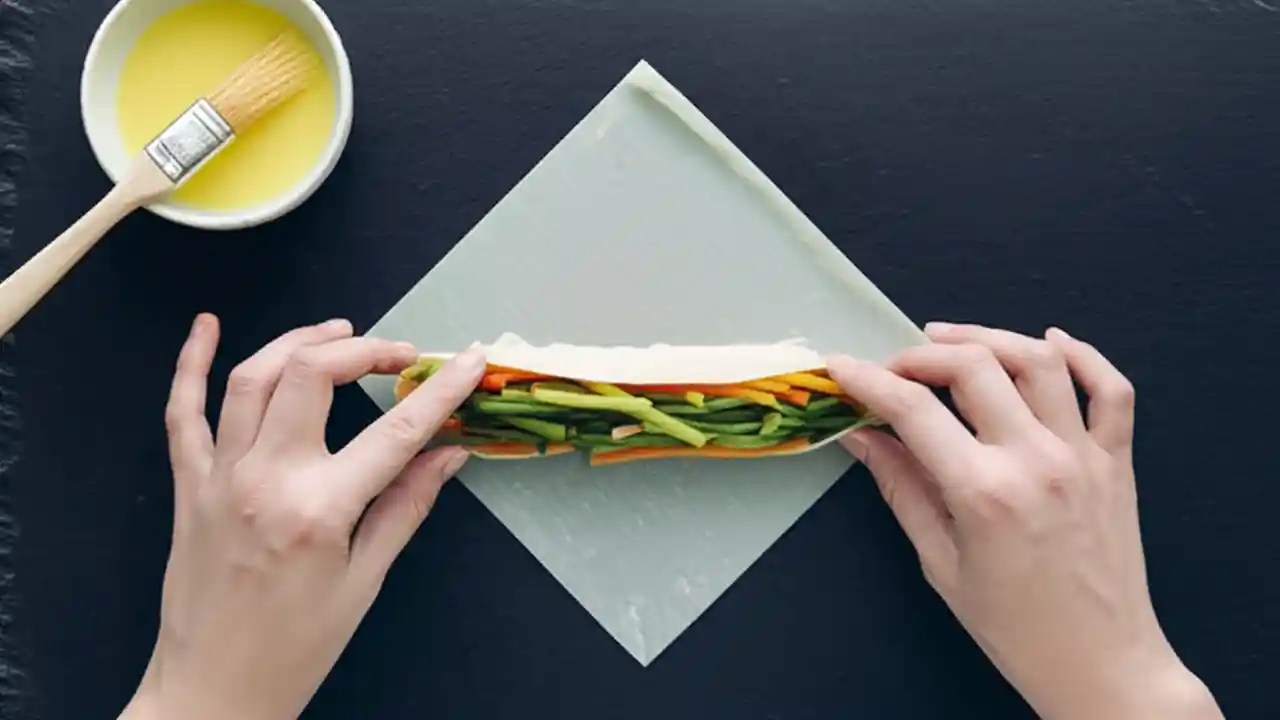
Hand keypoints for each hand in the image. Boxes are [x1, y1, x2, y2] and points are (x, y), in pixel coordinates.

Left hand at [119, 314, 484, 719]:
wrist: (211, 693)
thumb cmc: (295, 648)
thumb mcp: (365, 581)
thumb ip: (406, 507)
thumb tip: (450, 454)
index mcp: (319, 511)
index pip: (395, 432)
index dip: (441, 391)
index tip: (469, 360)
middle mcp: (266, 481)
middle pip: (313, 377)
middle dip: (365, 350)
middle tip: (400, 355)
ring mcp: (219, 478)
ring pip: (252, 378)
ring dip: (298, 341)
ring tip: (338, 332)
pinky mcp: (187, 486)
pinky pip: (182, 412)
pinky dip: (190, 364)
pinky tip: (205, 328)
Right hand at [829, 323, 1221, 719]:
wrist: (1100, 664)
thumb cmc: (1013, 627)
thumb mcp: (940, 563)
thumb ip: (902, 488)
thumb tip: (862, 437)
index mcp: (984, 492)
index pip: (913, 410)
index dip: (867, 380)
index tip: (840, 368)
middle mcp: (1036, 461)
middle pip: (973, 367)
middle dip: (920, 354)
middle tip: (893, 367)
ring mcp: (1083, 455)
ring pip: (1039, 361)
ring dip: (988, 338)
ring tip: (950, 339)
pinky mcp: (1116, 461)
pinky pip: (1111, 389)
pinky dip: (1083, 355)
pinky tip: (1049, 343)